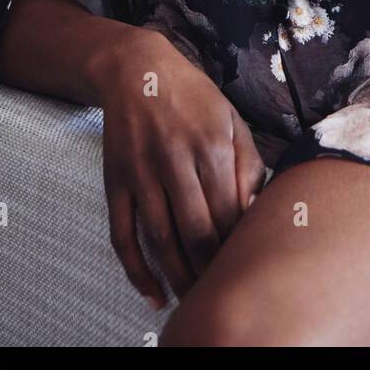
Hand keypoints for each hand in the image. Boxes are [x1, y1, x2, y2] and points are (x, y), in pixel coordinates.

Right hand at [90, 28, 266, 309]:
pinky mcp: (115, 180)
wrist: (136, 70)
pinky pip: (123, 234)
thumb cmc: (193, 96)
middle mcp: (175, 159)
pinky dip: (136, 269)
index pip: (229, 212)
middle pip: (197, 231)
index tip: (245, 264)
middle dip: (211, 269)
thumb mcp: (232, 118)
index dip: (237, 246)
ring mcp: (141, 172)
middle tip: (222, 291)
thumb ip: (249, 163)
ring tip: (192, 299)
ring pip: (161, 239)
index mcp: (212, 145)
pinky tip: (151, 293)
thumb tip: (254, 211)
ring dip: (178, 276)